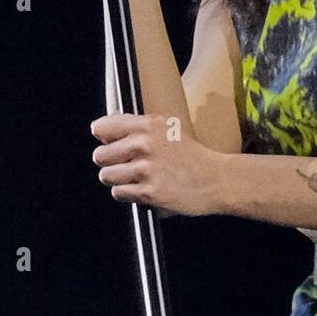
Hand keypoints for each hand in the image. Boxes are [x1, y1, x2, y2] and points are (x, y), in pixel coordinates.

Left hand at [90, 113, 223, 216]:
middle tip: (127, 165)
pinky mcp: (149, 192)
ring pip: (106, 176)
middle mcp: (143, 144)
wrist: (217, 179)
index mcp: (146, 125)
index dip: (104, 138)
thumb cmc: (192, 155)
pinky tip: (143, 189)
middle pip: (100, 156)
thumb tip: (108, 121)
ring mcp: (145, 169)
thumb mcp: (166, 128)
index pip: (101, 128)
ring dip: (118, 180)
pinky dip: (128, 194)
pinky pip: (119, 193)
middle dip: (110, 162)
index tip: (110, 144)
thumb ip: (136, 124)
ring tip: (137, 178)